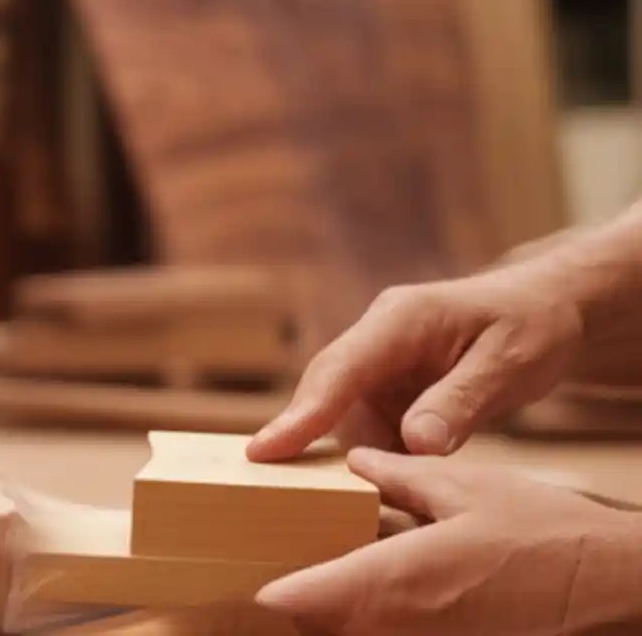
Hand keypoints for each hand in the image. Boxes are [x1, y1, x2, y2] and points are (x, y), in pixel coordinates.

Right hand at [247, 266, 582, 460]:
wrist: (543, 310)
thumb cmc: (530, 325)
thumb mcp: (509, 361)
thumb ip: (461, 401)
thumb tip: (415, 444)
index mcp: (399, 319)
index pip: (339, 369)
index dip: (301, 413)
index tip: (265, 450)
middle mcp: (375, 341)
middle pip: (325, 393)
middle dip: (301, 437)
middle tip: (275, 487)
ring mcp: (376, 368)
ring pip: (343, 420)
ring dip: (356, 458)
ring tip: (363, 497)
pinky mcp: (385, 392)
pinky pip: (368, 432)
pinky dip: (377, 460)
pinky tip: (389, 488)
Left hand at [256, 449, 641, 635]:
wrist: (613, 587)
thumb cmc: (544, 535)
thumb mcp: (466, 487)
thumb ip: (399, 477)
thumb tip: (356, 463)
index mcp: (395, 579)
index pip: (303, 601)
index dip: (273, 593)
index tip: (252, 580)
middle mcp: (401, 626)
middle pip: (320, 626)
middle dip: (302, 601)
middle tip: (291, 566)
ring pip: (356, 635)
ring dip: (339, 613)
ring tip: (337, 575)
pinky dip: (378, 620)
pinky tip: (393, 590)